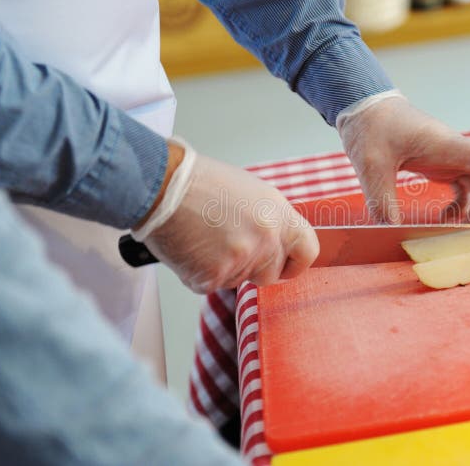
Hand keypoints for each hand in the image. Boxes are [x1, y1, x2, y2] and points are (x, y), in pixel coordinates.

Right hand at [137, 144, 318, 293]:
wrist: (162, 187)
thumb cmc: (200, 184)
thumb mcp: (251, 193)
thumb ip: (269, 221)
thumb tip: (275, 243)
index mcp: (278, 215)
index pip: (308, 251)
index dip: (296, 263)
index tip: (288, 266)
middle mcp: (265, 239)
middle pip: (272, 274)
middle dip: (254, 268)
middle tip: (229, 247)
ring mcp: (241, 260)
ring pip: (239, 280)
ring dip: (223, 267)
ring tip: (204, 238)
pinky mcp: (213, 276)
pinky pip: (212, 285)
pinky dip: (199, 273)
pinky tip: (191, 248)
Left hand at [337, 97, 469, 225]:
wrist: (365, 106)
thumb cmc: (370, 129)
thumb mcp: (370, 166)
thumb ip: (381, 201)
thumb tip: (391, 236)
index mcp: (444, 143)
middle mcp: (455, 149)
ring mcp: (452, 157)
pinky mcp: (443, 164)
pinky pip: (465, 188)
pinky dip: (462, 208)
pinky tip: (447, 222)